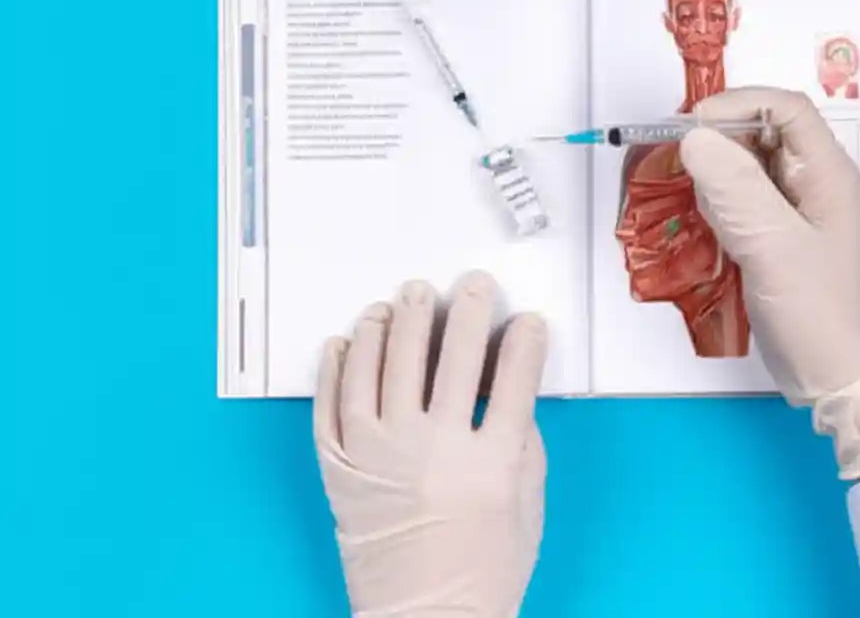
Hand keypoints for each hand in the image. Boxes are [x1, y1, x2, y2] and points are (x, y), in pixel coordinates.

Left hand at [314, 271, 546, 616]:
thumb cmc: (481, 573)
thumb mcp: (526, 507)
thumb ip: (522, 446)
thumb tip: (512, 391)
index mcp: (490, 463)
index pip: (514, 379)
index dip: (524, 342)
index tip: (526, 322)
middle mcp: (433, 449)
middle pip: (452, 357)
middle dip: (467, 310)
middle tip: (471, 286)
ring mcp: (381, 454)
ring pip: (384, 365)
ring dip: (397, 323)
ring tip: (404, 299)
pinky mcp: (340, 468)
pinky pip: (333, 402)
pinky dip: (338, 365)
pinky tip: (346, 340)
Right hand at [683, 87, 859, 478]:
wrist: (830, 372)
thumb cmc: (815, 312)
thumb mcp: (773, 245)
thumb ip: (735, 188)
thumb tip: (696, 138)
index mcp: (828, 173)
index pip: (785, 109)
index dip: (739, 105)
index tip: (695, 125)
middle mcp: (814, 182)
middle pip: (761, 133)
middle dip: (720, 141)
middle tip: (685, 165)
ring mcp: (795, 209)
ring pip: (746, 166)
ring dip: (717, 177)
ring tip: (710, 211)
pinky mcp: (775, 234)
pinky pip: (741, 199)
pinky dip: (719, 203)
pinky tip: (715, 229)